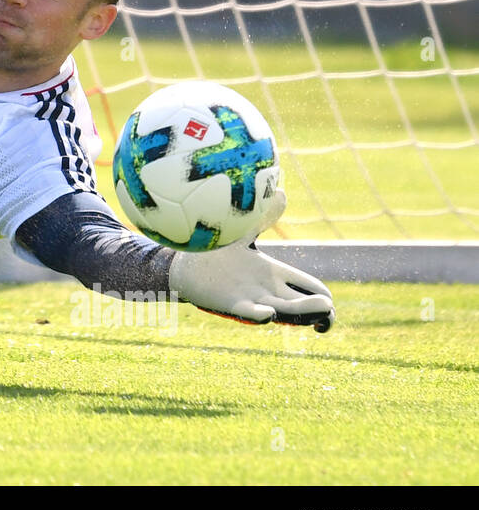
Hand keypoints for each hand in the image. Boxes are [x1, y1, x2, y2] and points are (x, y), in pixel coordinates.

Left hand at [167, 190, 334, 330]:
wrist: (181, 264)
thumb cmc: (213, 253)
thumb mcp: (243, 233)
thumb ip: (264, 217)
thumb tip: (282, 193)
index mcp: (276, 274)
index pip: (313, 289)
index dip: (326, 299)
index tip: (328, 305)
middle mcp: (268, 290)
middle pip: (306, 304)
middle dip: (321, 310)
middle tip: (326, 311)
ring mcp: (253, 299)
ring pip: (286, 311)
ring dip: (304, 312)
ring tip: (323, 310)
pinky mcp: (232, 304)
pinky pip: (250, 313)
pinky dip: (260, 316)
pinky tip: (268, 314)